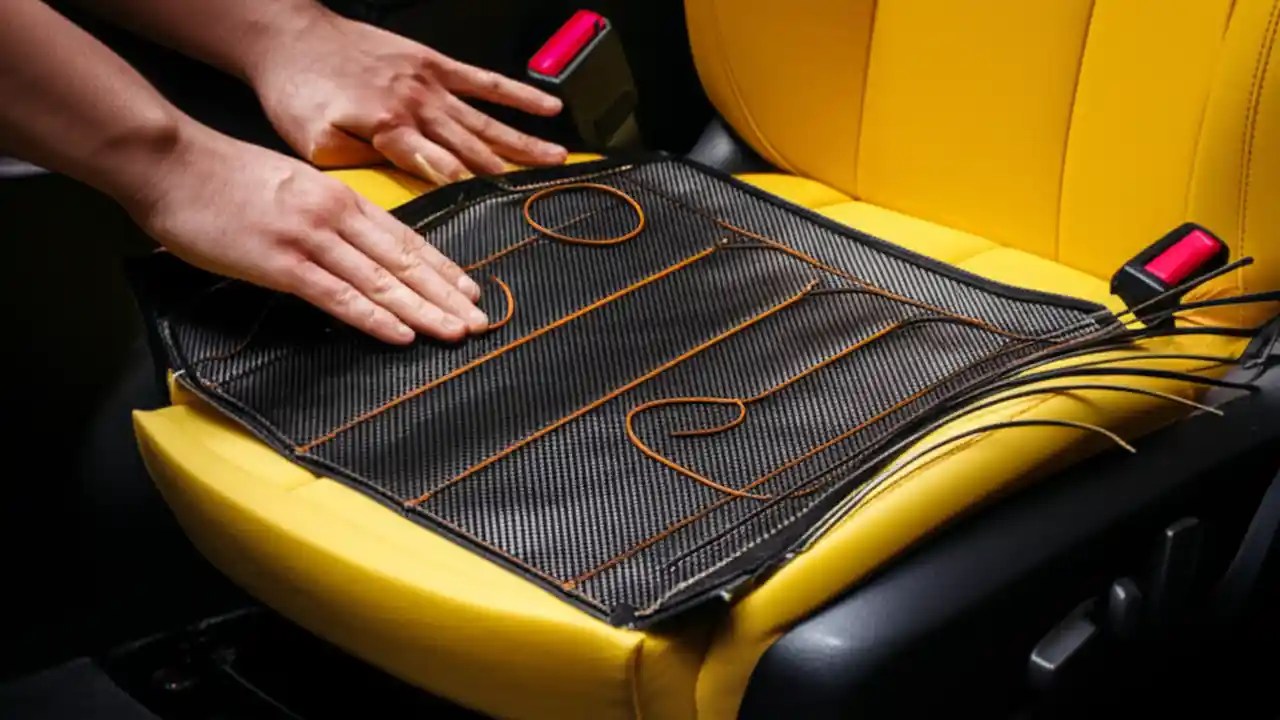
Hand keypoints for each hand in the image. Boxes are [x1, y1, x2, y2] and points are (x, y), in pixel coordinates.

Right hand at [128, 127, 487, 343]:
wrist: (171, 162)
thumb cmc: (223, 176)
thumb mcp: (291, 185)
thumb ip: (324, 214)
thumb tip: (350, 247)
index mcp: (340, 197)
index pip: (405, 237)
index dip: (442, 267)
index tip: (470, 290)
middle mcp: (335, 216)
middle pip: (405, 262)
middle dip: (447, 295)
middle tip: (481, 322)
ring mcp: (310, 239)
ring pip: (381, 281)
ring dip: (424, 311)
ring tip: (457, 333)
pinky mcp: (281, 264)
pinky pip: (338, 296)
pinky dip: (374, 317)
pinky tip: (402, 333)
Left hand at [249, 10, 568, 182]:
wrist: (291, 36)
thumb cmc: (297, 91)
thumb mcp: (311, 140)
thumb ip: (354, 165)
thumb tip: (391, 186)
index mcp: (389, 130)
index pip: (440, 172)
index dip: (469, 197)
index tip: (495, 214)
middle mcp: (417, 106)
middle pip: (473, 150)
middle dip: (507, 178)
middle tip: (542, 199)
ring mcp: (430, 84)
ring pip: (487, 120)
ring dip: (524, 142)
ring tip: (559, 160)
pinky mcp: (434, 63)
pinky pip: (483, 81)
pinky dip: (518, 94)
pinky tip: (547, 107)